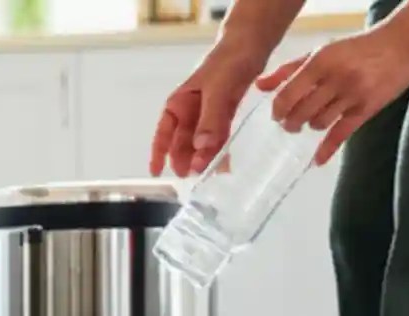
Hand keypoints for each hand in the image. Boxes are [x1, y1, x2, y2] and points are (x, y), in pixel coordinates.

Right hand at [150, 45, 265, 176]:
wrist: (251, 45)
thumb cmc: (227, 60)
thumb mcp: (217, 90)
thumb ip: (210, 120)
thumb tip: (201, 148)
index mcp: (178, 104)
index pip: (163, 134)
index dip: (158, 154)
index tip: (157, 173)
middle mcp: (189, 112)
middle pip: (183, 143)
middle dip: (186, 161)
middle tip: (194, 177)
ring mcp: (207, 116)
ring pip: (201, 143)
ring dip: (204, 158)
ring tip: (211, 174)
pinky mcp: (224, 116)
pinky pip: (219, 137)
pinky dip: (220, 150)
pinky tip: (224, 162)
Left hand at [255, 30, 408, 164]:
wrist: (401, 47)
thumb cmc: (355, 50)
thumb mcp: (320, 53)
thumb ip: (288, 69)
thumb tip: (258, 86)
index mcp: (321, 61)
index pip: (288, 93)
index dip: (278, 109)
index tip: (277, 114)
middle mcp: (336, 78)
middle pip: (301, 112)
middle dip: (291, 122)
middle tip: (290, 124)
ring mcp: (353, 94)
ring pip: (319, 123)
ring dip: (310, 126)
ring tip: (310, 122)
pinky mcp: (367, 109)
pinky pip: (342, 134)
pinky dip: (327, 150)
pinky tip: (317, 160)